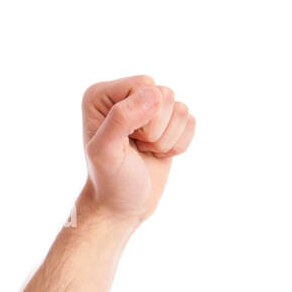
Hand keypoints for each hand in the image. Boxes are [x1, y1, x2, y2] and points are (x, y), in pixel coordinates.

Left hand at [80, 76, 193, 227]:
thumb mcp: (105, 152)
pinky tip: (157, 154)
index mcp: (101, 95)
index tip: (127, 140)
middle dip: (156, 129)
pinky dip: (178, 144)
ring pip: (181, 108)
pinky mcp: (167, 123)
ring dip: (167, 139)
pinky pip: (190, 121)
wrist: (121, 207)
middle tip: (136, 148)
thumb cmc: (109, 181)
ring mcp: (147, 108)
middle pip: (165, 94)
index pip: (144, 85)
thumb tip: (154, 95)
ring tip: (145, 152)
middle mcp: (123, 95)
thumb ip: (121, 118)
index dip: (144, 116)